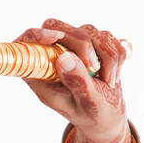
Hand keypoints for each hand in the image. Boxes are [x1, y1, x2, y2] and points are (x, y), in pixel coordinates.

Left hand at [12, 17, 129, 142]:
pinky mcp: (91, 43)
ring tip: (109, 81)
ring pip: (88, 30)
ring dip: (107, 56)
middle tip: (95, 68)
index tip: (54, 38)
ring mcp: (73, 47)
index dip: (36, 35)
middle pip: (59, 27)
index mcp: (41, 74)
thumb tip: (64, 58)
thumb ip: (76, 82)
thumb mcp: (86, 103)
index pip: (27, 44)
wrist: (108, 114)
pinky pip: (106, 36)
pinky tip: (113, 75)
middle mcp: (54, 56)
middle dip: (84, 44)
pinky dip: (117, 55)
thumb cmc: (92, 114)